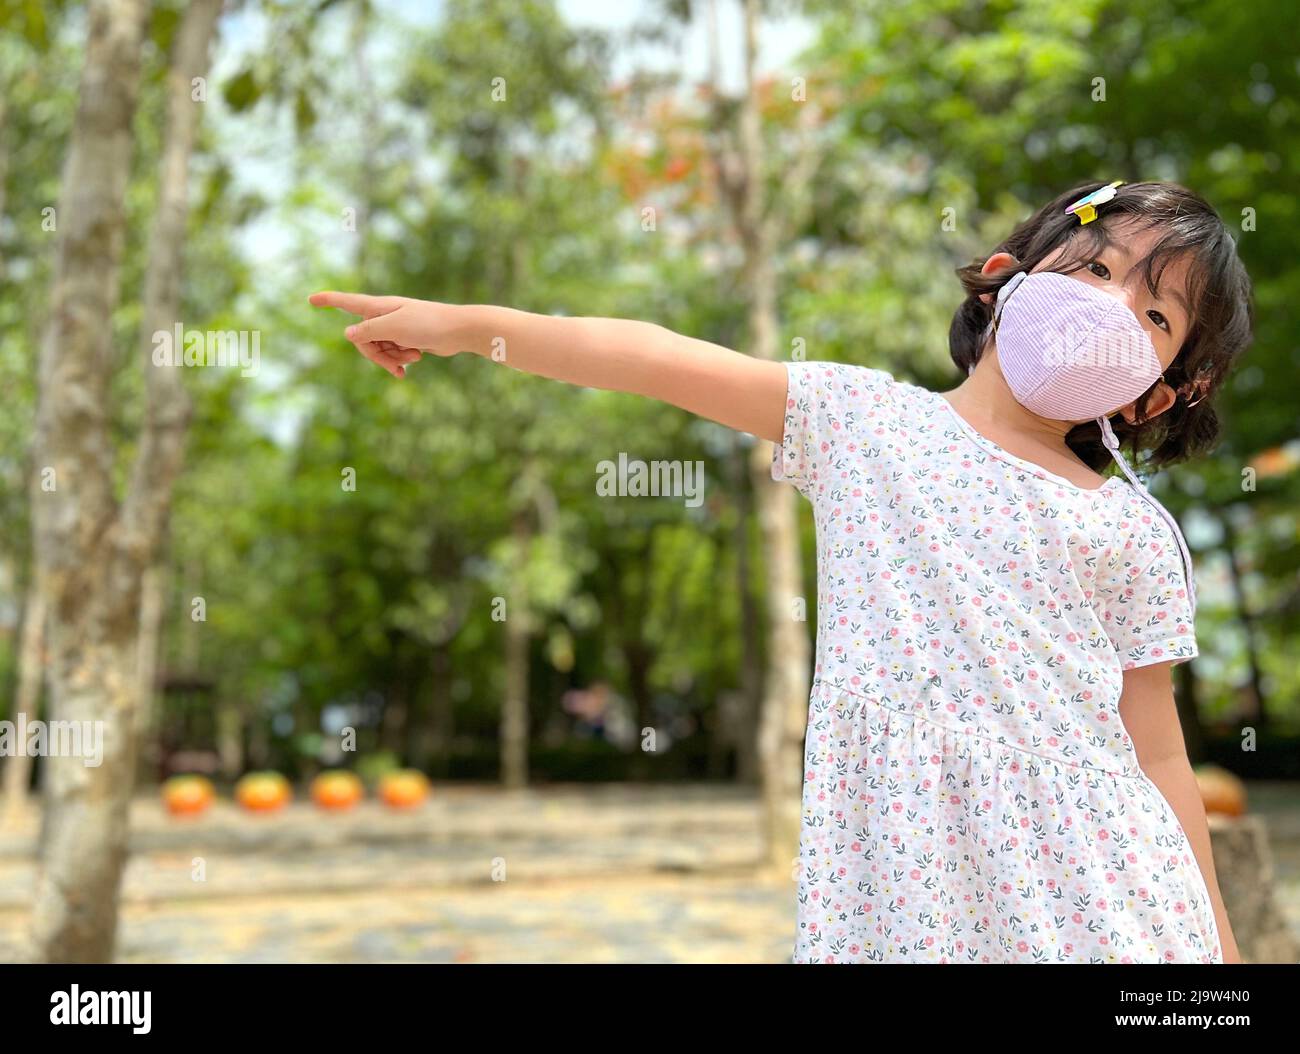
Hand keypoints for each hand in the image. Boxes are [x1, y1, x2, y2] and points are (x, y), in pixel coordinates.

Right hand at [308, 291, 460, 377]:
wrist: (458, 331)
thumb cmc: (428, 324)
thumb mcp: (394, 328)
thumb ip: (369, 331)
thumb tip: (347, 334)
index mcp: (378, 307)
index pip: (347, 302)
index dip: (329, 301)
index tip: (310, 299)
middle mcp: (384, 315)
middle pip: (363, 340)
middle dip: (376, 355)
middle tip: (394, 365)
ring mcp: (395, 327)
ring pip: (378, 350)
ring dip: (393, 358)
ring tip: (413, 357)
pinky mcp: (405, 338)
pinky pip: (392, 354)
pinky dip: (400, 360)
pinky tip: (414, 362)